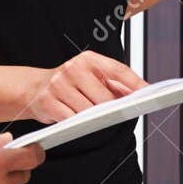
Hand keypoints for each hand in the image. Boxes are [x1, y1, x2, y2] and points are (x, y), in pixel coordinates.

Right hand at [21, 51, 145, 123]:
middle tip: (116, 115)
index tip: (149, 92)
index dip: (135, 83)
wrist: (33, 88)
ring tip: (91, 117)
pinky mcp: (49, 102)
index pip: (118, 70)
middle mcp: (73, 68)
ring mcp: (60, 85)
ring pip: (89, 112)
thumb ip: (113, 84)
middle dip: (112, 109)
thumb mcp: (90, 77)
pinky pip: (72, 120)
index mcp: (87, 59)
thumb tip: (138, 94)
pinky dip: (77, 124)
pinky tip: (76, 121)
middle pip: (105, 97)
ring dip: (94, 119)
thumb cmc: (68, 83)